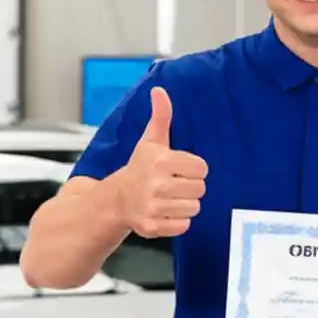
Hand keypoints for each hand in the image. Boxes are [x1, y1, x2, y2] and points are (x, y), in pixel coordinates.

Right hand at [117, 87, 208, 237]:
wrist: (115, 199)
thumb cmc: (139, 168)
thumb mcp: (151, 141)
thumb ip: (161, 116)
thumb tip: (159, 90)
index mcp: (161, 161)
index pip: (202, 168)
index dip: (193, 169)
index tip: (178, 169)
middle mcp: (156, 184)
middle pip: (200, 189)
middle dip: (189, 188)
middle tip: (173, 186)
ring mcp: (153, 207)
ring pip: (194, 208)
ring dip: (184, 205)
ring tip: (168, 199)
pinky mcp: (152, 227)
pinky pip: (184, 226)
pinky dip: (177, 222)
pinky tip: (164, 212)